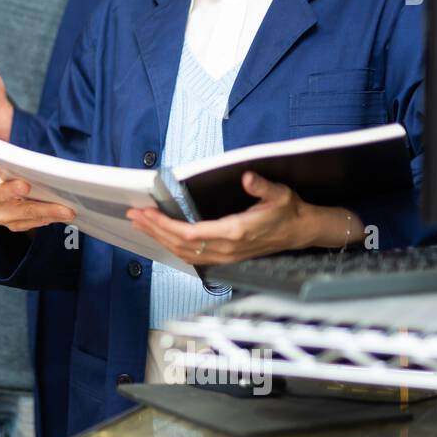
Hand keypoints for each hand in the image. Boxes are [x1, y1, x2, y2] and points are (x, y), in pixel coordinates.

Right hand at [0, 164, 73, 232]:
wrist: (17, 194)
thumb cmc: (17, 172)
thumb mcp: (15, 162)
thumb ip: (19, 158)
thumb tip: (38, 149)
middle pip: (1, 195)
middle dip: (14, 190)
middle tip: (27, 186)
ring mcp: (0, 215)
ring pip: (22, 213)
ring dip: (46, 210)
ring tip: (65, 209)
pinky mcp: (14, 225)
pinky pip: (32, 223)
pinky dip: (49, 217)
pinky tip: (63, 214)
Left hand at [126, 171, 360, 265]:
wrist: (301, 231)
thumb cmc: (288, 211)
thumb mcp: (279, 194)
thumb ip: (261, 187)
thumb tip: (247, 178)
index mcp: (235, 233)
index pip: (190, 233)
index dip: (165, 225)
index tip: (147, 213)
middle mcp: (226, 248)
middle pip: (180, 244)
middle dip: (154, 230)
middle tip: (134, 215)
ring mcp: (225, 256)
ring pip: (183, 253)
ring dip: (160, 238)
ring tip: (141, 225)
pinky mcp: (224, 257)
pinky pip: (192, 256)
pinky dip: (172, 246)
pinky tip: (161, 236)